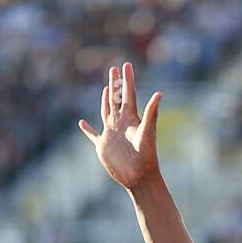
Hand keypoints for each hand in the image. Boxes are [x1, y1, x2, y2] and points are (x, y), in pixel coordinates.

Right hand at [78, 61, 162, 190]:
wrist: (139, 178)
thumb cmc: (146, 156)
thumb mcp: (147, 132)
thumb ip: (151, 113)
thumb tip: (159, 93)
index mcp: (131, 119)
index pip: (128, 94)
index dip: (127, 79)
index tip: (126, 64)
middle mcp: (121, 123)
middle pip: (116, 99)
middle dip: (115, 84)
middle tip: (114, 69)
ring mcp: (111, 133)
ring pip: (106, 111)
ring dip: (105, 99)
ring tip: (106, 89)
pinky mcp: (103, 146)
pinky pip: (93, 135)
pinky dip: (87, 129)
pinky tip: (82, 123)